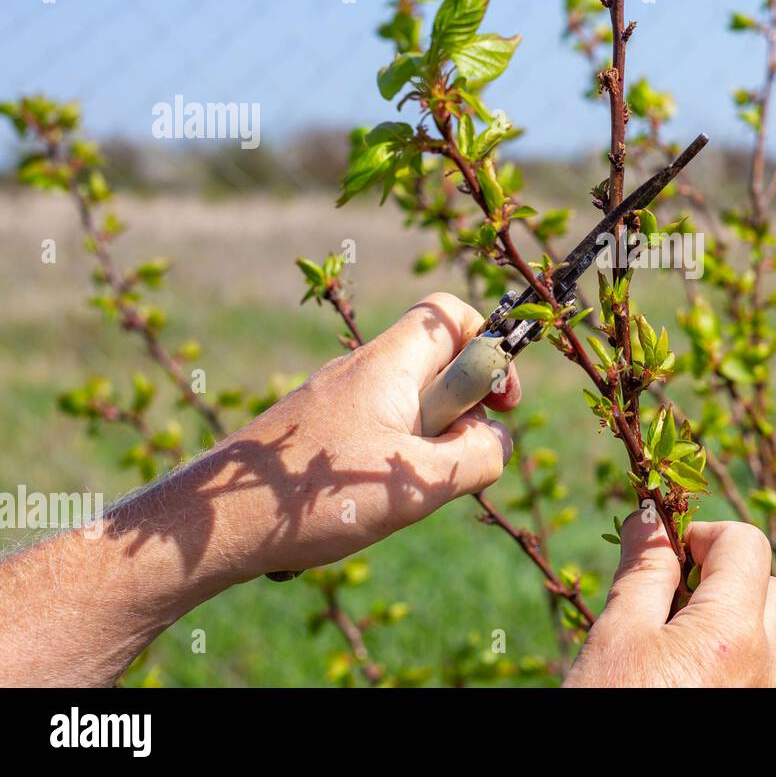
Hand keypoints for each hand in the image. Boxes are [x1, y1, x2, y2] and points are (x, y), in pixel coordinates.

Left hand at [200, 291, 520, 578]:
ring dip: (426, 446)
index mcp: (388, 364)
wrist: (208, 528)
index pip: (452, 313)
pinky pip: (376, 431)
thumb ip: (477, 456)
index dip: (490, 347)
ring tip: (403, 491)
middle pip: (438, 365)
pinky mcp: (316, 432)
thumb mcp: (416, 485)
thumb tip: (498, 440)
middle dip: (462, 413)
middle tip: (452, 460)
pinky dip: (389, 463)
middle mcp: (361, 371)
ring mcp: (335, 401)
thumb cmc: (311, 499)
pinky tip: (365, 505)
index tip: (501, 403)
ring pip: (409, 406)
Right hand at [565, 515, 775, 686]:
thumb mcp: (618, 632)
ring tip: (683, 630)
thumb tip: (650, 515)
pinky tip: (699, 666)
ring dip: (740, 613)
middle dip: (724, 571)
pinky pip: (773, 672)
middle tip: (669, 591)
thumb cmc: (609, 705)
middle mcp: (765, 662)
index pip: (747, 542)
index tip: (665, 553)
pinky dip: (747, 653)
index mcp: (732, 628)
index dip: (703, 534)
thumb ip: (644, 567)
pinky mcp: (761, 717)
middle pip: (770, 582)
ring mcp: (768, 696)